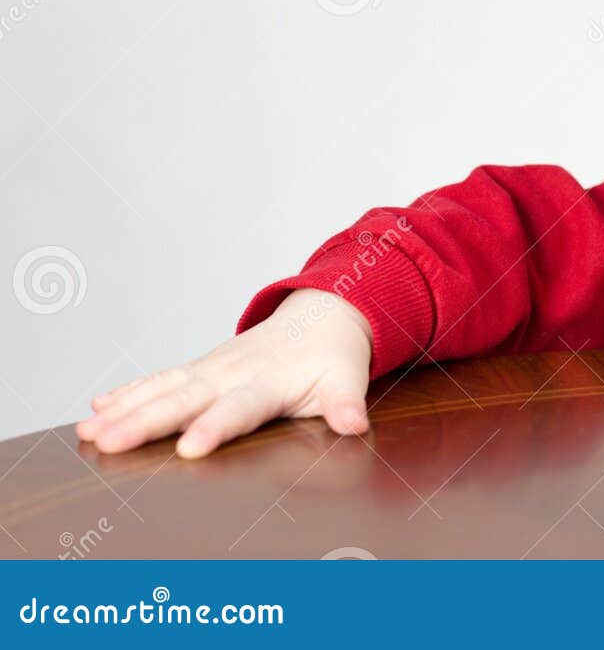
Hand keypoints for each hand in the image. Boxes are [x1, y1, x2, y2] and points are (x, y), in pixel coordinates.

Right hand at [75, 288, 374, 458]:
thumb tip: (355, 425)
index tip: (188, 448)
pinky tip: (95, 410)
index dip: (215, 427)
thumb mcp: (347, 379)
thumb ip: (345, 404)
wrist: (323, 315)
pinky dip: (128, 393)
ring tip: (89, 432)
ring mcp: (212, 368)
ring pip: (163, 389)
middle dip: (145, 422)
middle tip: (108, 443)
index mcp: (270, 381)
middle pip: (185, 400)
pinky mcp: (200, 369)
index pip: (239, 408)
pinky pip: (159, 380)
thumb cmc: (333, 356)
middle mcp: (233, 373)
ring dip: (124, 410)